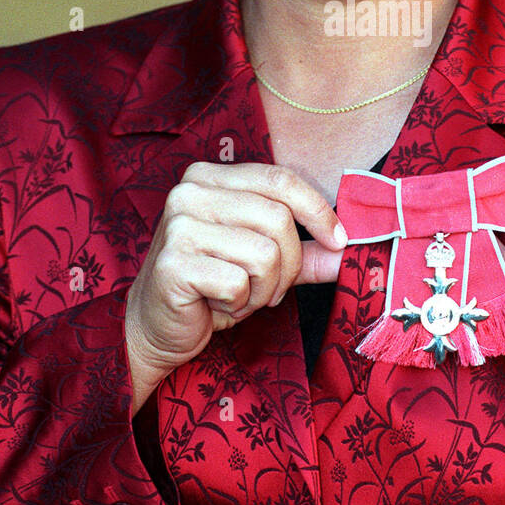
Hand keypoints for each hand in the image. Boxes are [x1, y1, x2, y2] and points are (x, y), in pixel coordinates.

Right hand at [125, 161, 346, 412]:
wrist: (155, 327)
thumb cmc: (211, 288)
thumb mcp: (263, 263)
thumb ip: (306, 253)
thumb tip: (350, 248)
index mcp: (212, 177)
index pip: (281, 179)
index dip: (318, 211)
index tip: (340, 240)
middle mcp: (191, 191)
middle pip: (279, 220)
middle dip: (288, 266)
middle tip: (269, 290)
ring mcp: (178, 224)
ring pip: (265, 253)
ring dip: (263, 289)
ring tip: (239, 297)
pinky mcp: (173, 262)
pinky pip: (239, 283)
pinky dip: (239, 304)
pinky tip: (216, 305)